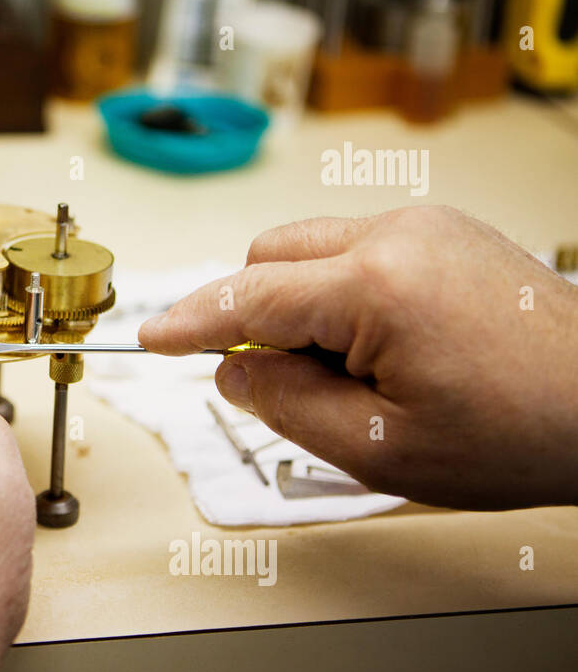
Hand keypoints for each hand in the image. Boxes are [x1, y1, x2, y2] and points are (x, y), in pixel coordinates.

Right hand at [138, 206, 577, 508]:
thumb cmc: (521, 433)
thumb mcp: (379, 448)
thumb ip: (284, 405)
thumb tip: (234, 371)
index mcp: (377, 284)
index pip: (247, 297)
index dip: (189, 324)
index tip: (150, 338)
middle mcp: (399, 233)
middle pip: (270, 256)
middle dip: (254, 316)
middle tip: (287, 386)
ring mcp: (428, 224)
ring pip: (310, 250)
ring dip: (300, 306)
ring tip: (355, 375)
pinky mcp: (447, 230)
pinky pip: (356, 249)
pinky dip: (340, 294)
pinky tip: (383, 349)